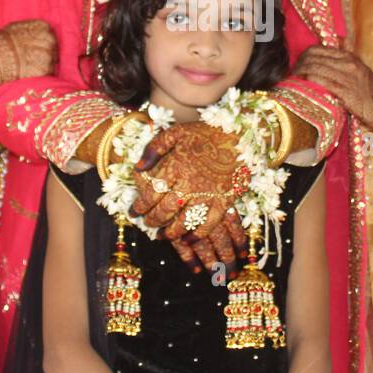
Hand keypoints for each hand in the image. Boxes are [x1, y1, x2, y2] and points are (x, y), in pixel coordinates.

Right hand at [0, 19, 55, 89]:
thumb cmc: (0, 43)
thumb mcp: (15, 28)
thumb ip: (30, 30)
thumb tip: (35, 34)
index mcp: (42, 27)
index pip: (49, 34)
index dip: (42, 42)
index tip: (36, 47)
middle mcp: (49, 39)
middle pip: (53, 47)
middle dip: (45, 52)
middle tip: (33, 58)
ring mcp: (48, 55)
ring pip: (52, 60)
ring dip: (44, 64)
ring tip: (29, 66)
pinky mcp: (46, 70)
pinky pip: (48, 72)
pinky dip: (42, 74)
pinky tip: (30, 73)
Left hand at [130, 123, 248, 272]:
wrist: (239, 134)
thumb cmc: (204, 132)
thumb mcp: (175, 132)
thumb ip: (154, 148)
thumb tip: (138, 168)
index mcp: (176, 165)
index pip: (152, 192)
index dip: (140, 206)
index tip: (133, 212)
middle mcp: (190, 182)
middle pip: (166, 209)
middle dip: (153, 220)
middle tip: (147, 224)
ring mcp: (209, 193)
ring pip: (185, 220)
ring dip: (172, 232)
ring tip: (163, 235)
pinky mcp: (225, 200)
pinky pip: (210, 223)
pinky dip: (198, 234)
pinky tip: (189, 239)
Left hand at [293, 46, 372, 130]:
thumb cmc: (369, 93)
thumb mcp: (357, 71)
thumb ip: (342, 64)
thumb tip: (325, 58)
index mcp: (348, 57)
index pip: (316, 49)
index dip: (302, 57)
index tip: (296, 68)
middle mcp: (347, 63)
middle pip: (312, 56)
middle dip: (297, 65)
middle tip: (291, 76)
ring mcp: (346, 76)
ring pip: (314, 67)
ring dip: (299, 74)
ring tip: (293, 83)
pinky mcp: (346, 91)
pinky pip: (321, 80)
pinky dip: (308, 81)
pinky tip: (301, 87)